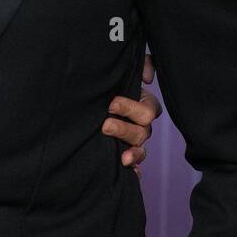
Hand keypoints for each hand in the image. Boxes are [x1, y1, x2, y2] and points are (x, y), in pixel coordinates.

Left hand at [102, 53, 161, 174]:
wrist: (88, 103)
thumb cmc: (110, 85)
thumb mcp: (123, 72)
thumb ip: (141, 65)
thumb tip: (148, 77)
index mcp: (144, 105)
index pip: (149, 110)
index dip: (132, 107)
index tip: (112, 103)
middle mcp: (141, 125)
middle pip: (143, 131)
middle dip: (124, 128)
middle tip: (105, 125)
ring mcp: (134, 142)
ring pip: (139, 149)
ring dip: (132, 151)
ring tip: (119, 154)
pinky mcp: (126, 155)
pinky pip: (136, 166)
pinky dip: (135, 171)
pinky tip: (129, 171)